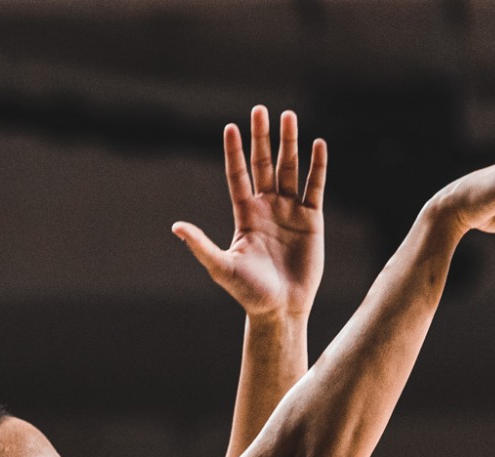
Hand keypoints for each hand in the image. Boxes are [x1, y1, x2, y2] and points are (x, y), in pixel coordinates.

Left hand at [173, 106, 326, 321]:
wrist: (281, 309)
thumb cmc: (249, 293)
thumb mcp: (222, 267)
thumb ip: (201, 245)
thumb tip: (177, 227)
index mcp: (245, 215)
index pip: (237, 175)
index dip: (234, 152)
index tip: (230, 127)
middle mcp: (267, 207)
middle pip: (263, 164)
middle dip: (262, 138)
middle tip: (260, 110)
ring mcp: (290, 211)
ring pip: (289, 169)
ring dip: (289, 143)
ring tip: (289, 116)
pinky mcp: (312, 221)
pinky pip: (315, 187)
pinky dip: (317, 166)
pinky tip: (318, 144)